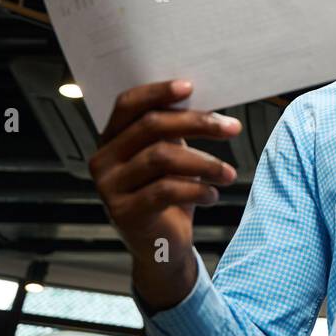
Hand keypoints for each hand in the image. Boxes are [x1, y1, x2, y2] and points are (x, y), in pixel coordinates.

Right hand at [87, 79, 240, 309]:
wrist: (160, 248)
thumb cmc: (167, 196)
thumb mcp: (169, 158)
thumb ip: (173, 131)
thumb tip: (204, 101)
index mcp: (111, 140)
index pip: (127, 104)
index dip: (157, 92)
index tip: (190, 87)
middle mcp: (103, 161)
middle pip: (151, 126)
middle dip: (197, 123)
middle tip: (231, 127)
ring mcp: (109, 188)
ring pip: (162, 157)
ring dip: (205, 162)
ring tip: (229, 173)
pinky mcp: (124, 213)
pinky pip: (165, 190)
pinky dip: (197, 189)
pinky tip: (213, 195)